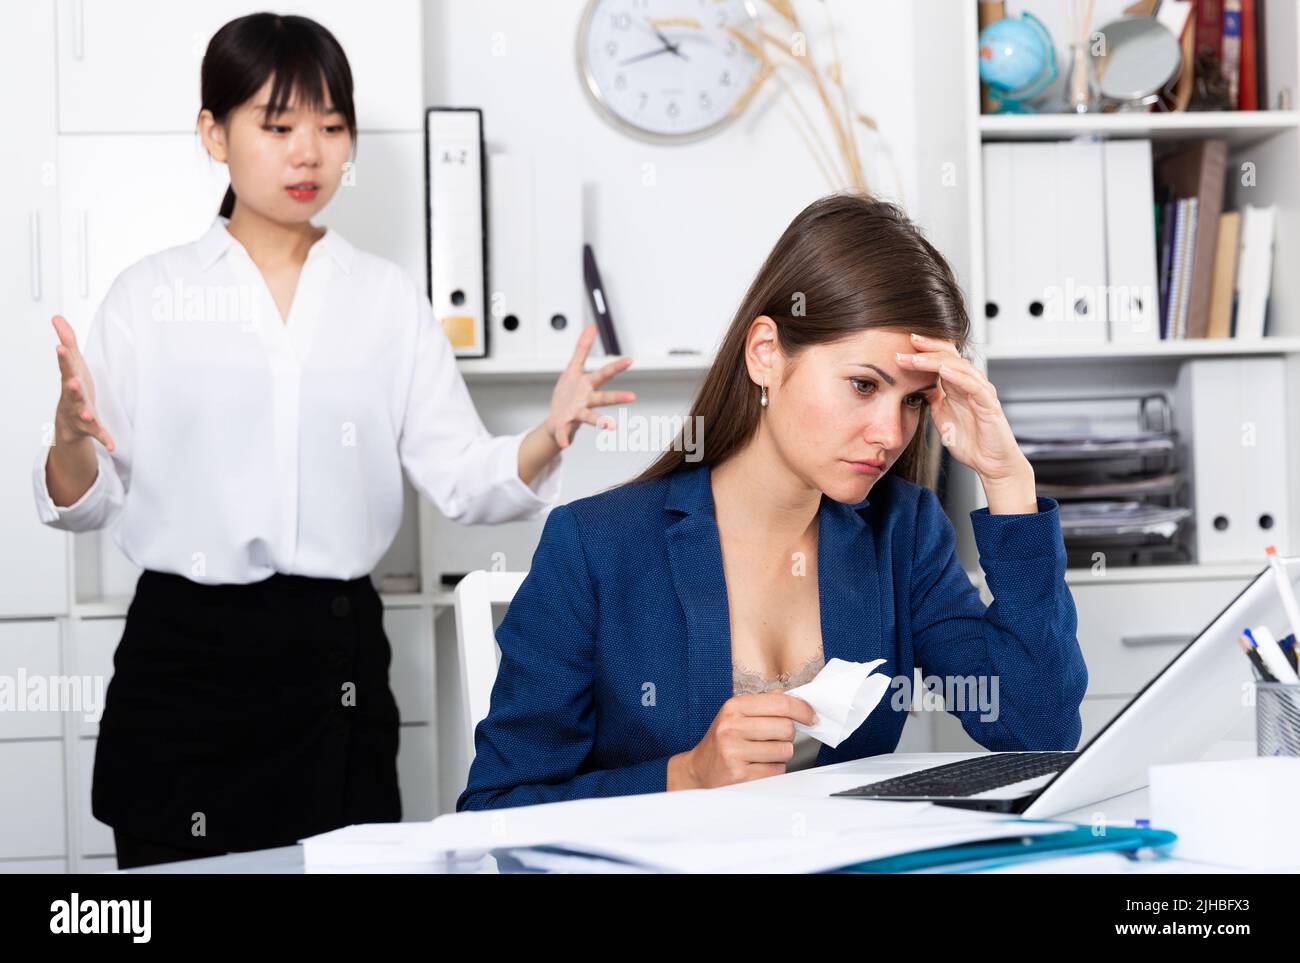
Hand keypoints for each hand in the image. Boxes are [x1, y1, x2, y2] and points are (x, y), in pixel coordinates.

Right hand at [52, 314, 113, 451]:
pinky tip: (113, 446)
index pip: (66, 368)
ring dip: (85, 413)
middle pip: (71, 392)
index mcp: (70, 380)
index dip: (63, 358)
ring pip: (82, 413)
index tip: (60, 348)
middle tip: (73, 381)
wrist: (68, 421)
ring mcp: (80, 414)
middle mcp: (72, 398)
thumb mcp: (73, 364)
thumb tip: (56, 317)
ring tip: (88, 414)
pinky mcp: (90, 428)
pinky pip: (98, 434)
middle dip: (72, 387)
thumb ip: (68, 340)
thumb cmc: (73, 387)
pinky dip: (105, 440)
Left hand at [544, 324, 635, 449]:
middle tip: (633, 397)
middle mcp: (586, 400)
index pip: (604, 374)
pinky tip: (564, 445)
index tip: (630, 360)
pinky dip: (563, 439)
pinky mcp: (564, 425)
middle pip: (603, 397)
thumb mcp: (573, 368)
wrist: (557, 419)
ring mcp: (576, 414)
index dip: (616, 367)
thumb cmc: (568, 393)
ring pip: (589, 417)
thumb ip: (582, 348)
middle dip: (617, 397)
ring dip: (600, 421)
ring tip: (611, 427)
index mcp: (588, 385)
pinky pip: (564, 433)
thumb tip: (591, 327)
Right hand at [668, 690, 816, 789]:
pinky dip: (773, 770)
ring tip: (762, 754)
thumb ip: (766, 703)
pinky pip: (776, 771)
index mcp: (734, 707)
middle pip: (786, 728)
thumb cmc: (722, 740)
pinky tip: (757, 766)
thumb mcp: (737, 714)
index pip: (781, 703)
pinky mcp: (740, 775)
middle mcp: (731, 727)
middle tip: (774, 739)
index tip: (811, 716)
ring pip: (784, 751)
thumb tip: (796, 695)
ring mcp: (734, 752)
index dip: (803, 709)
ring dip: (780, 755)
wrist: (698, 770)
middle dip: (787, 736)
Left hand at [895, 332, 1029, 485]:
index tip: (903, 344)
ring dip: (936, 361)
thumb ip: (932, 398)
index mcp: (958, 385)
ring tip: (916, 357)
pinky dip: (958, 377)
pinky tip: (944, 371)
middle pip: (950, 356)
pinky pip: (974, 386)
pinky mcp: (989, 405)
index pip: (942, 358)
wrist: (991, 463)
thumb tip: (914, 385)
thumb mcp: (941, 415)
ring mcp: (981, 392)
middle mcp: (971, 384)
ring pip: (960, 367)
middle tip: (907, 342)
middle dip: (928, 348)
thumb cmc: (970, 440)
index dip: (925, 349)